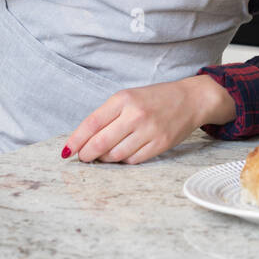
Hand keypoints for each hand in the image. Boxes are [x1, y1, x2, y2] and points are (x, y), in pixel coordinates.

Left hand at [62, 75, 235, 163]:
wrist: (191, 99)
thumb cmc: (156, 98)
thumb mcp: (129, 97)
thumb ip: (107, 115)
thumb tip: (84, 140)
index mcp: (123, 99)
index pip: (91, 124)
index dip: (76, 140)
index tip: (67, 151)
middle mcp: (135, 115)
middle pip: (100, 143)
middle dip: (87, 155)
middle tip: (83, 157)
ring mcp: (149, 131)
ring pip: (115, 155)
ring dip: (105, 159)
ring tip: (104, 155)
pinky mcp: (160, 144)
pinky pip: (133, 160)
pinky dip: (123, 161)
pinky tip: (123, 155)